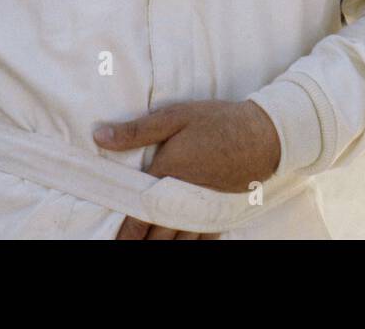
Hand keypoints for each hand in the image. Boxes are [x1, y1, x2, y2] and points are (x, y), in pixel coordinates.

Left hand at [94, 100, 280, 239]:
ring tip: (153, 247)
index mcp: (166, 176)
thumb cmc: (219, 122)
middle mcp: (182, 199)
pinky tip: (185, 243)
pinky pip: (203, 238)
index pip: (138, 217)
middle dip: (142, 244)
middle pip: (156, 236)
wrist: (265, 135)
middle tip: (131, 247)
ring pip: (179, 241)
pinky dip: (192, 244)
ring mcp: (203, 208)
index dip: (125, 234)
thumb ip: (137, 130)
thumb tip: (100, 135)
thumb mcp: (175, 116)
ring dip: (165, 247)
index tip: (117, 241)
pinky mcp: (221, 209)